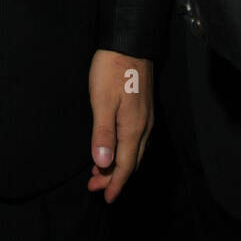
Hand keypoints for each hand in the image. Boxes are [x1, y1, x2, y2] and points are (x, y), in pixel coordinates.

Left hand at [87, 50, 152, 202]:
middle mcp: (144, 127)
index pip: (125, 165)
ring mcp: (146, 118)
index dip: (114, 183)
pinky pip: (136, 140)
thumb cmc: (112, 71)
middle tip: (95, 186)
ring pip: (135, 151)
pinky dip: (124, 150)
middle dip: (114, 177)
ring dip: (119, 164)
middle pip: (132, 162)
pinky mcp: (143, 109)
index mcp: (133, 128)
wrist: (129, 43)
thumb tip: (103, 163)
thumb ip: (102, 134)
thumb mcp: (102, 102)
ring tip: (100, 171)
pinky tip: (114, 148)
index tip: (104, 197)